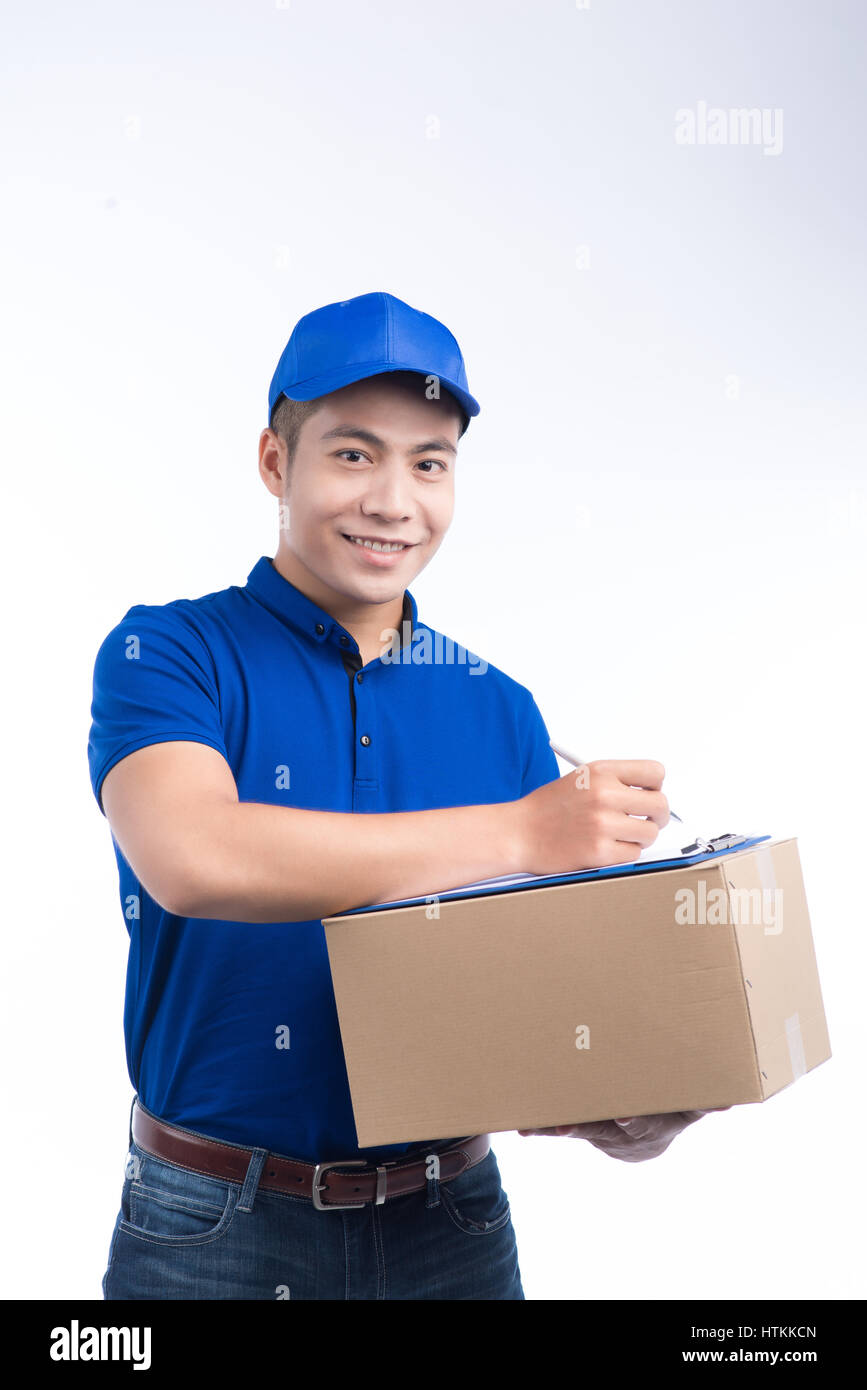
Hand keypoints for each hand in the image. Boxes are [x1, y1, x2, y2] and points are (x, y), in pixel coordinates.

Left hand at [517, 1108, 730, 1161]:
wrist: (646, 1140)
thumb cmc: (672, 1108)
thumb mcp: (690, 1106)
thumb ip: (705, 1102)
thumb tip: (731, 1102)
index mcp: (651, 1125)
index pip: (645, 1124)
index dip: (635, 1122)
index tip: (625, 1118)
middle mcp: (623, 1135)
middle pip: (603, 1131)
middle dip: (584, 1126)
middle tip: (564, 1125)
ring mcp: (600, 1135)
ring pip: (577, 1130)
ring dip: (555, 1128)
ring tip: (533, 1126)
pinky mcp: (581, 1130)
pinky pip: (560, 1127)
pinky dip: (541, 1127)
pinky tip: (521, 1127)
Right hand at [518, 759, 669, 875]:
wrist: (518, 833)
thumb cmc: (547, 809)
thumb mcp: (580, 779)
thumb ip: (614, 782)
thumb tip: (650, 795)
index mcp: (600, 771)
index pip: (654, 772)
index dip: (656, 787)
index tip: (650, 795)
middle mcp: (604, 793)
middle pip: (660, 804)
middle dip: (657, 816)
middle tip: (646, 821)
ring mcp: (602, 823)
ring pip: (649, 833)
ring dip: (639, 838)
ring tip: (617, 836)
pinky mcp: (600, 851)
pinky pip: (633, 854)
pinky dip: (623, 854)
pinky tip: (605, 847)